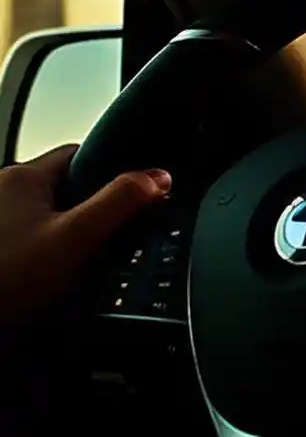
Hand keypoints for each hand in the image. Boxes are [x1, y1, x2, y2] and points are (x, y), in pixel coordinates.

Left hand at [0, 145, 170, 326]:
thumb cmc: (4, 278)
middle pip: (65, 190)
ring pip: (49, 221)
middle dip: (91, 211)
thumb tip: (158, 177)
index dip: (112, 170)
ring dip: (69, 239)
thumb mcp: (76, 237)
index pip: (79, 155)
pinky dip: (48, 261)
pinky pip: (32, 247)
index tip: (134, 190)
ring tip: (84, 266)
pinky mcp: (1, 253)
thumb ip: (121, 202)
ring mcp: (1, 226)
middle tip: (111, 237)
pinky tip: (56, 283)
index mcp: (22, 178)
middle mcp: (3, 195)